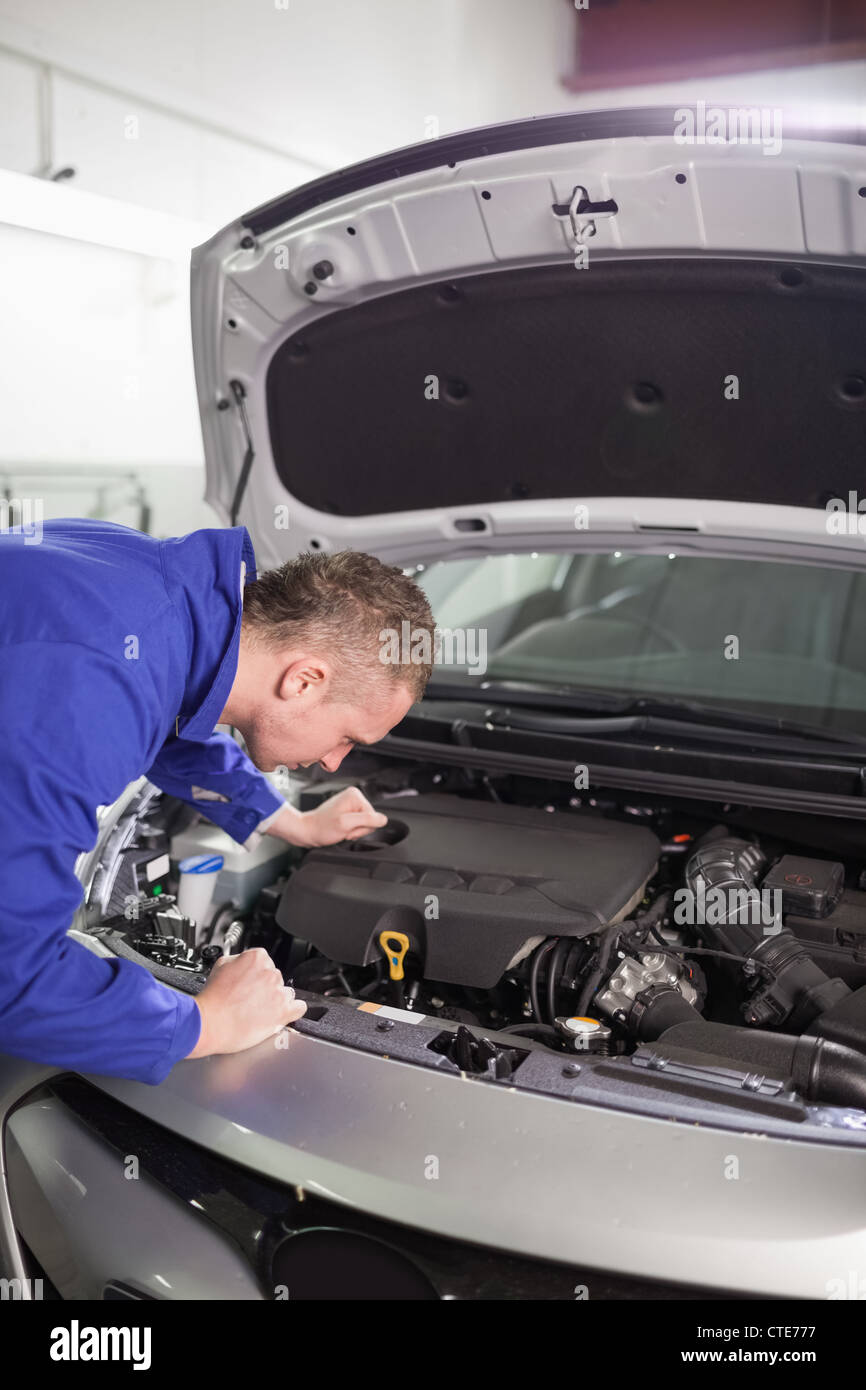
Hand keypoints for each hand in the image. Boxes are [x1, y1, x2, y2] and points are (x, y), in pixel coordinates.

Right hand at [186, 948, 305, 1059]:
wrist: (209, 1023)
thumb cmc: (212, 999)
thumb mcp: (220, 966)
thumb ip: (238, 960)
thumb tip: (243, 963)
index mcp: (257, 958)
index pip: (264, 961)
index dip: (254, 974)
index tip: (249, 982)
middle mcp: (271, 972)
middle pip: (275, 977)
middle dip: (264, 987)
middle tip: (249, 998)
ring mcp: (278, 992)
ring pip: (286, 993)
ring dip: (276, 999)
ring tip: (259, 1009)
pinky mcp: (283, 1012)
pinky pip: (299, 1007)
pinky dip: (293, 1010)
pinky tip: (283, 1013)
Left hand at [268, 785, 387, 848]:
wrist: (308, 831)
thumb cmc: (322, 828)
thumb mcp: (346, 824)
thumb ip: (366, 820)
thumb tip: (383, 819)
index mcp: (355, 795)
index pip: (373, 816)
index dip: (362, 827)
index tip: (347, 828)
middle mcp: (354, 797)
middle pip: (370, 819)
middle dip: (358, 829)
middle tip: (344, 830)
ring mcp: (351, 804)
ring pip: (365, 823)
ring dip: (354, 831)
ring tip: (341, 830)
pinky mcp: (349, 812)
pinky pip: (359, 824)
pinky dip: (352, 830)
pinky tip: (342, 829)